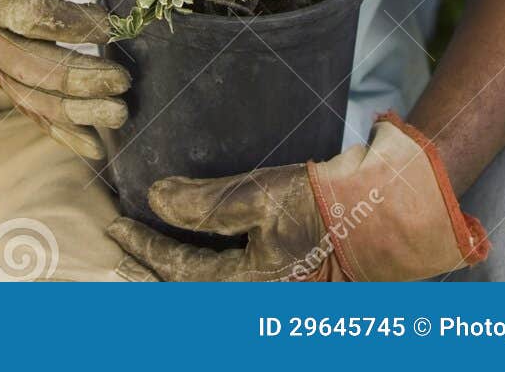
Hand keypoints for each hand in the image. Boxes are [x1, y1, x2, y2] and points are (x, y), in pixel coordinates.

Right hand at [0, 0, 129, 160]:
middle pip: (20, 64)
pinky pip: (25, 107)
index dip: (68, 24)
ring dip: (71, 111)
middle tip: (123, 82)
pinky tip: (93, 147)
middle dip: (73, 78)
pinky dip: (57, 130)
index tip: (114, 25)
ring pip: (23, 93)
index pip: (22, 13)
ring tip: (120, 115)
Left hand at [107, 113, 488, 281]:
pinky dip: (201, 280)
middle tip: (118, 248)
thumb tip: (155, 199)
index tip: (114, 224)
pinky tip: (191, 262)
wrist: (390, 215)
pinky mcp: (285, 293)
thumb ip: (205, 204)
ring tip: (142, 259)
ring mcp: (272, 305)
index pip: (178, 273)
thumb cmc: (328, 204)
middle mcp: (257, 308)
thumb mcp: (263, 196)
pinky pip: (228, 291)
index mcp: (248, 293)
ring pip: (206, 300)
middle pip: (186, 301)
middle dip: (147, 276)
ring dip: (171, 282)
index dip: (142, 249)